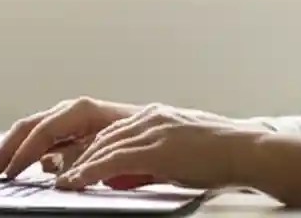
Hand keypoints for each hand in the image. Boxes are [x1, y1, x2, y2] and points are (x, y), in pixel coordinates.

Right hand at [0, 97, 139, 179]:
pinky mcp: (86, 137)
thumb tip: (51, 164)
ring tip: (1, 171)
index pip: (42, 129)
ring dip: (18, 150)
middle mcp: (79, 113)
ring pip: (40, 132)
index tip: (8, 174)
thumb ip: (84, 156)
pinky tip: (31, 168)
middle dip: (9, 148)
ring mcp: (81, 124)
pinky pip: (55, 142)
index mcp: (85, 111)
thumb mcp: (119, 151)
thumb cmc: (153, 142)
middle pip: (33, 126)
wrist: (181, 141)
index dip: (23, 152)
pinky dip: (36, 153)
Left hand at [56, 103, 266, 191]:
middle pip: (99, 136)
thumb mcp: (178, 155)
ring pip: (102, 147)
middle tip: (54, 172)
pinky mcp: (157, 148)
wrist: (246, 151)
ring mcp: (153, 130)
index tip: (66, 162)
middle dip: (73, 154)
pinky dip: (89, 172)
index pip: (110, 131)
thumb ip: (150, 161)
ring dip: (76, 166)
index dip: (86, 148)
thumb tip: (124, 176)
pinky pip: (113, 160)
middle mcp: (149, 118)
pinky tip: (74, 182)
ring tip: (59, 182)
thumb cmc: (220, 158)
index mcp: (154, 117)